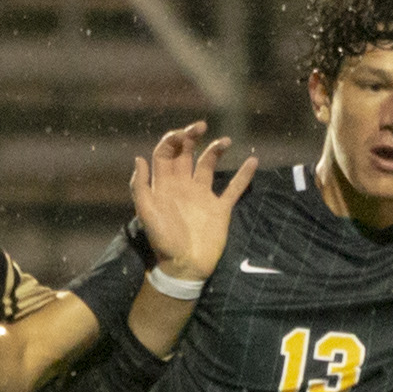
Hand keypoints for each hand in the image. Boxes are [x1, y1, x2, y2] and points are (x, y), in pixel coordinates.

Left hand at [130, 121, 255, 283]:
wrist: (185, 266)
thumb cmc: (164, 241)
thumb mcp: (147, 213)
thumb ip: (140, 186)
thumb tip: (139, 157)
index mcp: (164, 185)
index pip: (165, 154)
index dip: (172, 141)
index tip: (183, 135)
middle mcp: (183, 186)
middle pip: (186, 154)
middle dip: (191, 137)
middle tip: (200, 126)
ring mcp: (202, 196)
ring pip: (208, 165)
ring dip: (215, 150)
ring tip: (226, 141)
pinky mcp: (220, 208)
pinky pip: (233, 188)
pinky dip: (243, 176)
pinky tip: (253, 161)